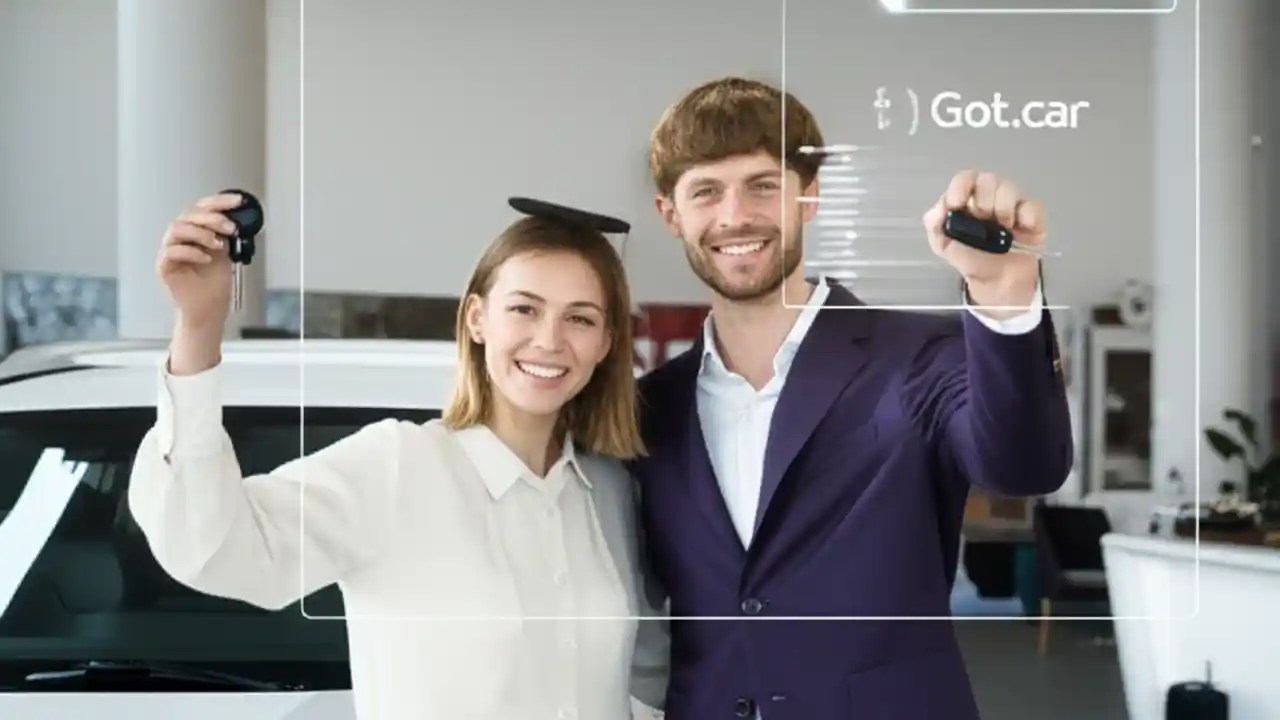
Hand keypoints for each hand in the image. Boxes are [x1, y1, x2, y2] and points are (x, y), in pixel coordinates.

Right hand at [156, 193, 240, 329]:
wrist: (209, 308)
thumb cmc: (214, 282)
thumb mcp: (225, 250)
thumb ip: (225, 233)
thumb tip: (236, 216)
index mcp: (195, 231)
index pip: (203, 208)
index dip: (220, 201)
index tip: (238, 201)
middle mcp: (180, 237)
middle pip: (188, 214)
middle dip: (212, 218)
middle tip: (229, 228)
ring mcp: (170, 251)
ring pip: (177, 228)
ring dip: (201, 233)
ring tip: (218, 245)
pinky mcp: (164, 266)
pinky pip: (171, 251)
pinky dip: (191, 252)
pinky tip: (206, 258)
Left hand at [922, 170, 1042, 308]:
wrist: (1000, 287)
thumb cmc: (972, 263)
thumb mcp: (945, 248)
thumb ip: (936, 227)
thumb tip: (940, 208)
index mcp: (966, 203)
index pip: (964, 179)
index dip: (961, 186)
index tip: (959, 204)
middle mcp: (988, 200)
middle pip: (988, 180)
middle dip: (984, 202)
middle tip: (985, 221)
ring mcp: (1011, 207)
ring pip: (1009, 187)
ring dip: (1004, 208)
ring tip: (1004, 229)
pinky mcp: (1031, 218)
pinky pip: (1032, 205)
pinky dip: (1028, 216)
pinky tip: (1022, 231)